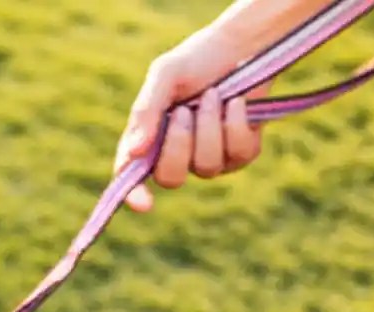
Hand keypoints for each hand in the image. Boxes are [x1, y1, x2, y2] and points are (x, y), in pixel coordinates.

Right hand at [114, 32, 270, 211]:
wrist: (242, 46)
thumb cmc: (196, 60)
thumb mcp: (165, 76)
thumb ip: (146, 111)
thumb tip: (134, 152)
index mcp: (146, 140)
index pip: (131, 176)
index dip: (135, 195)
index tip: (144, 203)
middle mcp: (175, 156)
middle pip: (170, 178)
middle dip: (179, 143)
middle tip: (183, 110)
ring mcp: (209, 158)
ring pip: (206, 166)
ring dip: (209, 125)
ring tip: (213, 94)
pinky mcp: (241, 153)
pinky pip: (239, 153)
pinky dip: (236, 122)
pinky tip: (236, 102)